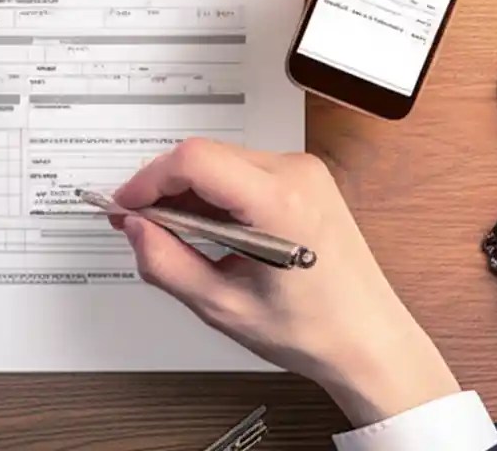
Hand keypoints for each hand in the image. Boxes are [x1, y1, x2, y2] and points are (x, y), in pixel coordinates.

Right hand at [113, 138, 460, 425]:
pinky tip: (209, 231)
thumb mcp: (224, 306)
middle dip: (165, 187)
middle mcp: (296, 174)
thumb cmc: (315, 330)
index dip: (149, 179)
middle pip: (205, 155)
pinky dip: (216, 195)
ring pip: (222, 160)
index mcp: (280, 202)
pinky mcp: (306, 180)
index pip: (195, 160)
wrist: (369, 340)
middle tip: (141, 225)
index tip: (127, 205)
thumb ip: (168, 264)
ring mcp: (305, 173)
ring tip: (177, 237)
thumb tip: (136, 230)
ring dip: (190, 192)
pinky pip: (244, 170)